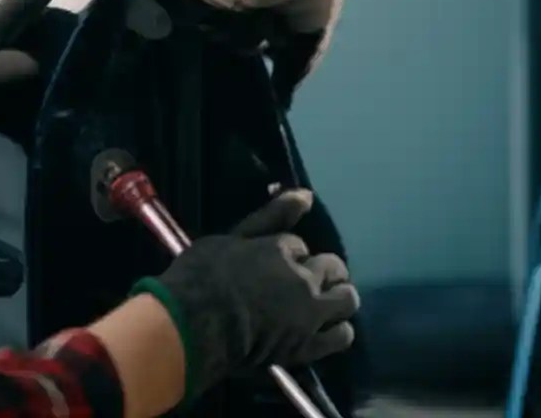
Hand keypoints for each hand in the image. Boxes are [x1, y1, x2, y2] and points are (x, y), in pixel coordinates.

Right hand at [134, 190, 358, 401]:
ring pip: (347, 299)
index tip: (272, 262)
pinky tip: (324, 327)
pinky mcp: (308, 346)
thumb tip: (306, 194)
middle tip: (305, 280)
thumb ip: (269, 217)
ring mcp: (309, 315)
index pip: (299, 245)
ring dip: (338, 296)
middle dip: (322, 270)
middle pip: (333, 267)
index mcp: (282, 250)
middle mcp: (304, 280)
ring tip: (321, 303)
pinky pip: (341, 336)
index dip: (288, 253)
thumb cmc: (202, 277)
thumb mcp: (231, 238)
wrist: (192, 326)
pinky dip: (338, 329)